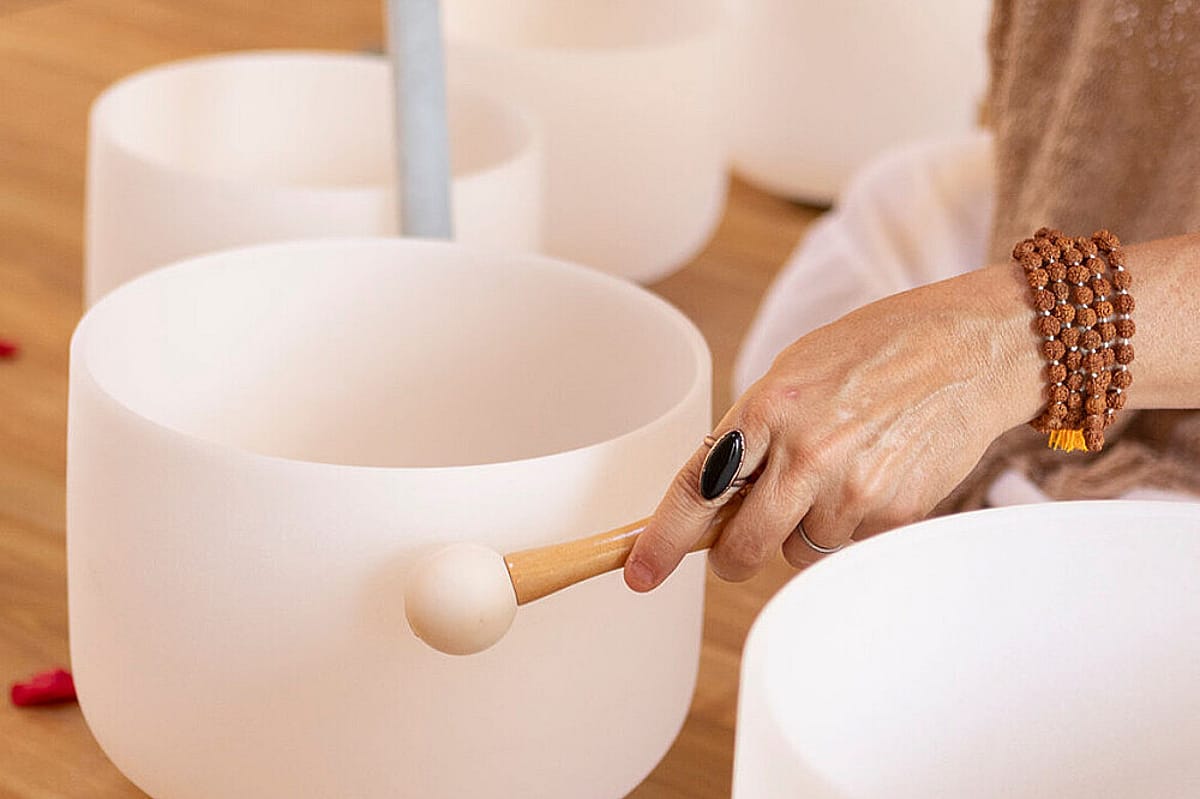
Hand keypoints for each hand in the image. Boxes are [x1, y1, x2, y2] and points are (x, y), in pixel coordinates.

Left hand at [623, 263, 1041, 589]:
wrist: (970, 347)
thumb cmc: (875, 351)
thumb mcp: (794, 372)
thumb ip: (751, 434)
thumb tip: (713, 498)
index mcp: (768, 407)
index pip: (697, 489)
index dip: (662, 540)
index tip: (640, 572)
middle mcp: (806, 453)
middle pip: (742, 548)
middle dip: (733, 555)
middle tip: (740, 543)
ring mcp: (854, 489)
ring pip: (797, 551)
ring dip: (802, 529)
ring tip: (838, 472)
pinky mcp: (896, 514)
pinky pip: (847, 548)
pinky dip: (848, 526)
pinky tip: (872, 477)